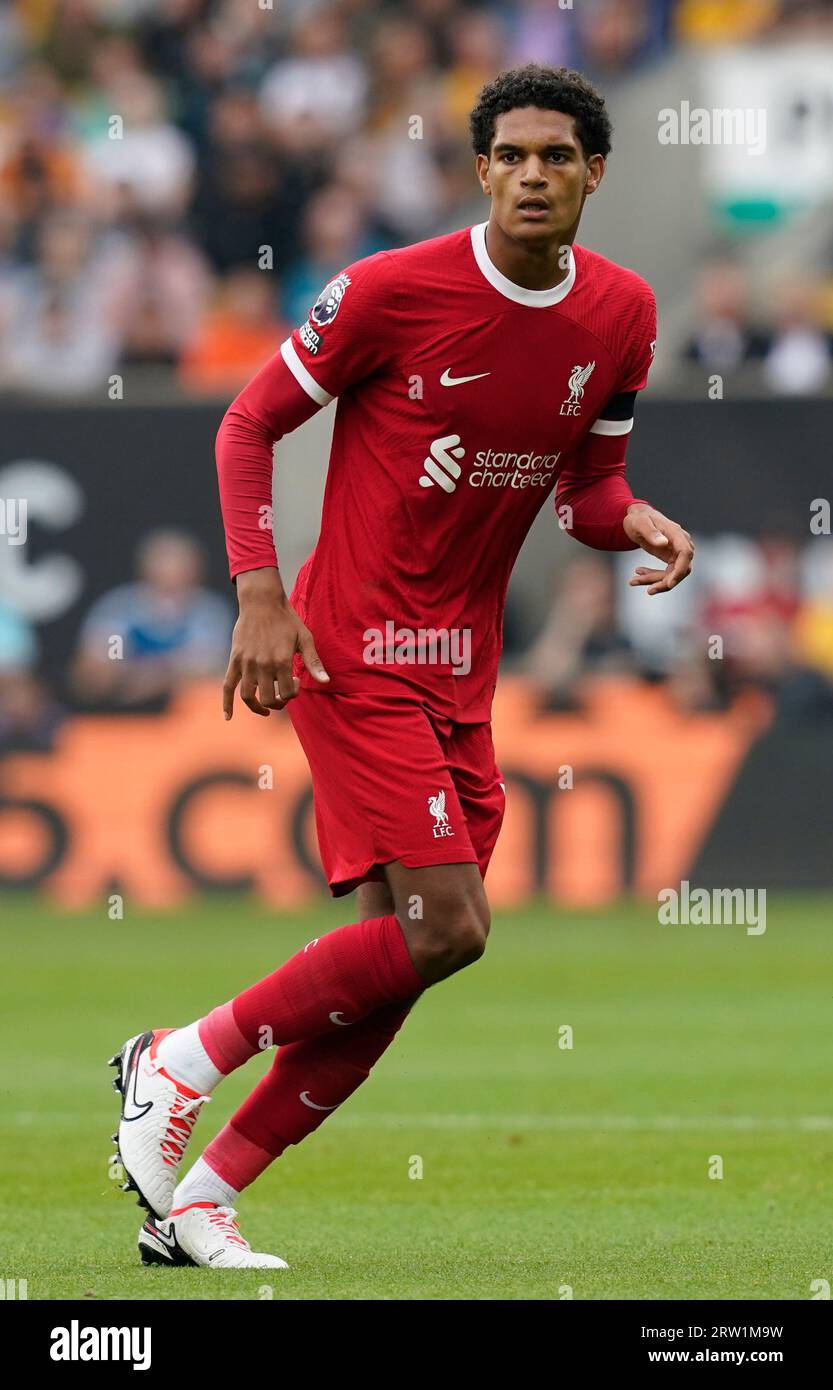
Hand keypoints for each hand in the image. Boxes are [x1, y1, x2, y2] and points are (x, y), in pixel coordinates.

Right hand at [222, 567, 328, 718]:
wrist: (261, 601)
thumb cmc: (286, 619)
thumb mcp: (305, 638)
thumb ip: (314, 662)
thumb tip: (326, 682)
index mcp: (281, 661)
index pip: (287, 693)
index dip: (293, 693)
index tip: (295, 681)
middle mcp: (262, 665)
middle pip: (268, 698)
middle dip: (278, 702)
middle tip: (283, 695)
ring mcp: (246, 663)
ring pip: (248, 696)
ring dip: (258, 707)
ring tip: (265, 709)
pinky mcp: (235, 660)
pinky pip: (227, 686)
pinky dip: (226, 703)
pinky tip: (228, 717)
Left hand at [622, 504, 694, 595]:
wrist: (637, 517)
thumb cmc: (638, 518)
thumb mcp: (639, 523)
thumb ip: (651, 532)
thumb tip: (663, 542)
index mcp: (676, 534)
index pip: (686, 553)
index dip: (680, 570)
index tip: (669, 584)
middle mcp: (681, 543)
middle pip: (681, 569)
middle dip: (664, 582)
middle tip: (648, 591)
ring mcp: (677, 552)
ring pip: (672, 574)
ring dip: (654, 581)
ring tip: (633, 581)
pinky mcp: (671, 558)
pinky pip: (666, 573)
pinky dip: (652, 577)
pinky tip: (638, 573)